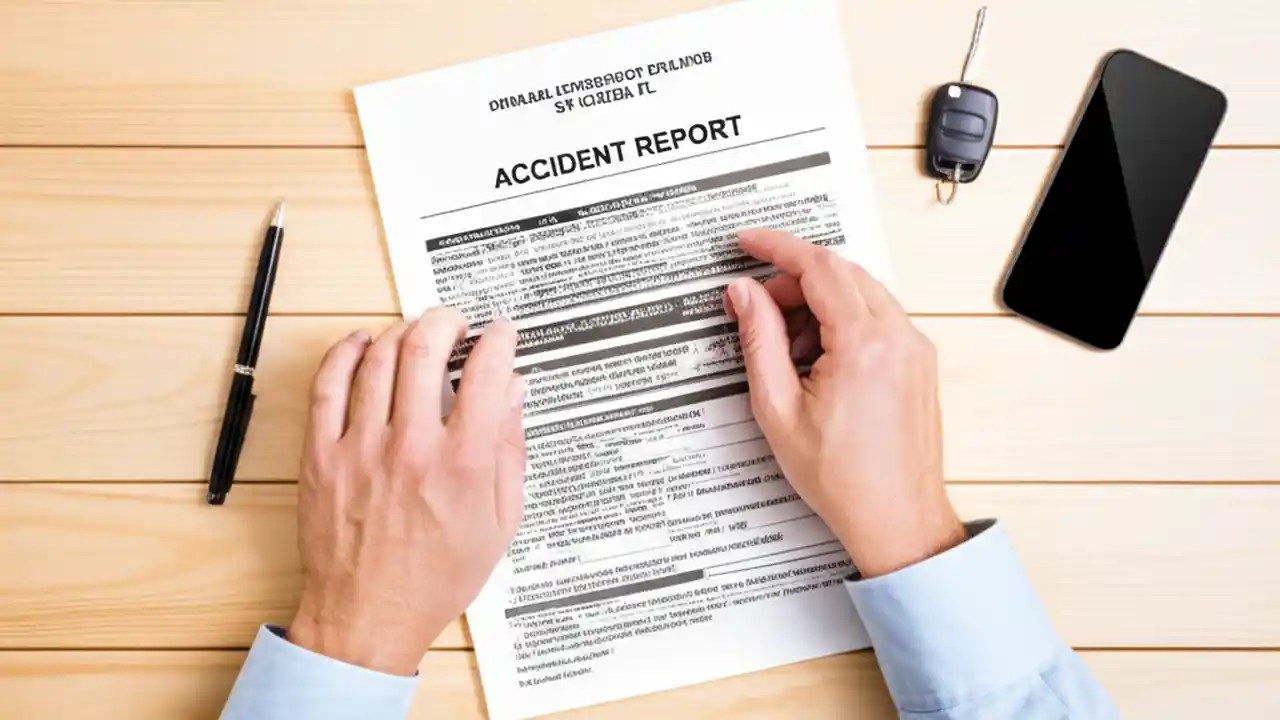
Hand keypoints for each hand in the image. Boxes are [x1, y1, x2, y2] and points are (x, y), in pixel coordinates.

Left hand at [287, 310, 525, 674]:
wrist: (368, 616)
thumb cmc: (434, 577)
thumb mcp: (498, 522)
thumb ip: (509, 451)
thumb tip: (514, 394)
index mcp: (461, 465)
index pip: (485, 373)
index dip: (498, 339)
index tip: (500, 333)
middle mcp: (411, 449)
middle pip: (425, 348)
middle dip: (446, 320)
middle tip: (455, 322)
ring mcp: (361, 448)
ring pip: (378, 357)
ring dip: (402, 331)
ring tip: (415, 334)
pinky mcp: (323, 455)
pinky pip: (328, 384)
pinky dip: (346, 352)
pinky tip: (361, 344)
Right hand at [724, 230, 964, 577]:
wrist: (898, 519)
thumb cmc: (844, 480)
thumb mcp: (778, 409)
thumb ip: (758, 340)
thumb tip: (743, 294)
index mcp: (864, 345)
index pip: (818, 267)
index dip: (776, 248)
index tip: (747, 242)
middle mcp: (899, 338)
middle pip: (841, 272)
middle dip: (794, 279)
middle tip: (758, 307)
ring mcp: (916, 348)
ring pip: (861, 291)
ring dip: (818, 301)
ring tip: (787, 348)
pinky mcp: (920, 362)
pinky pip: (878, 317)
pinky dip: (842, 320)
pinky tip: (817, 359)